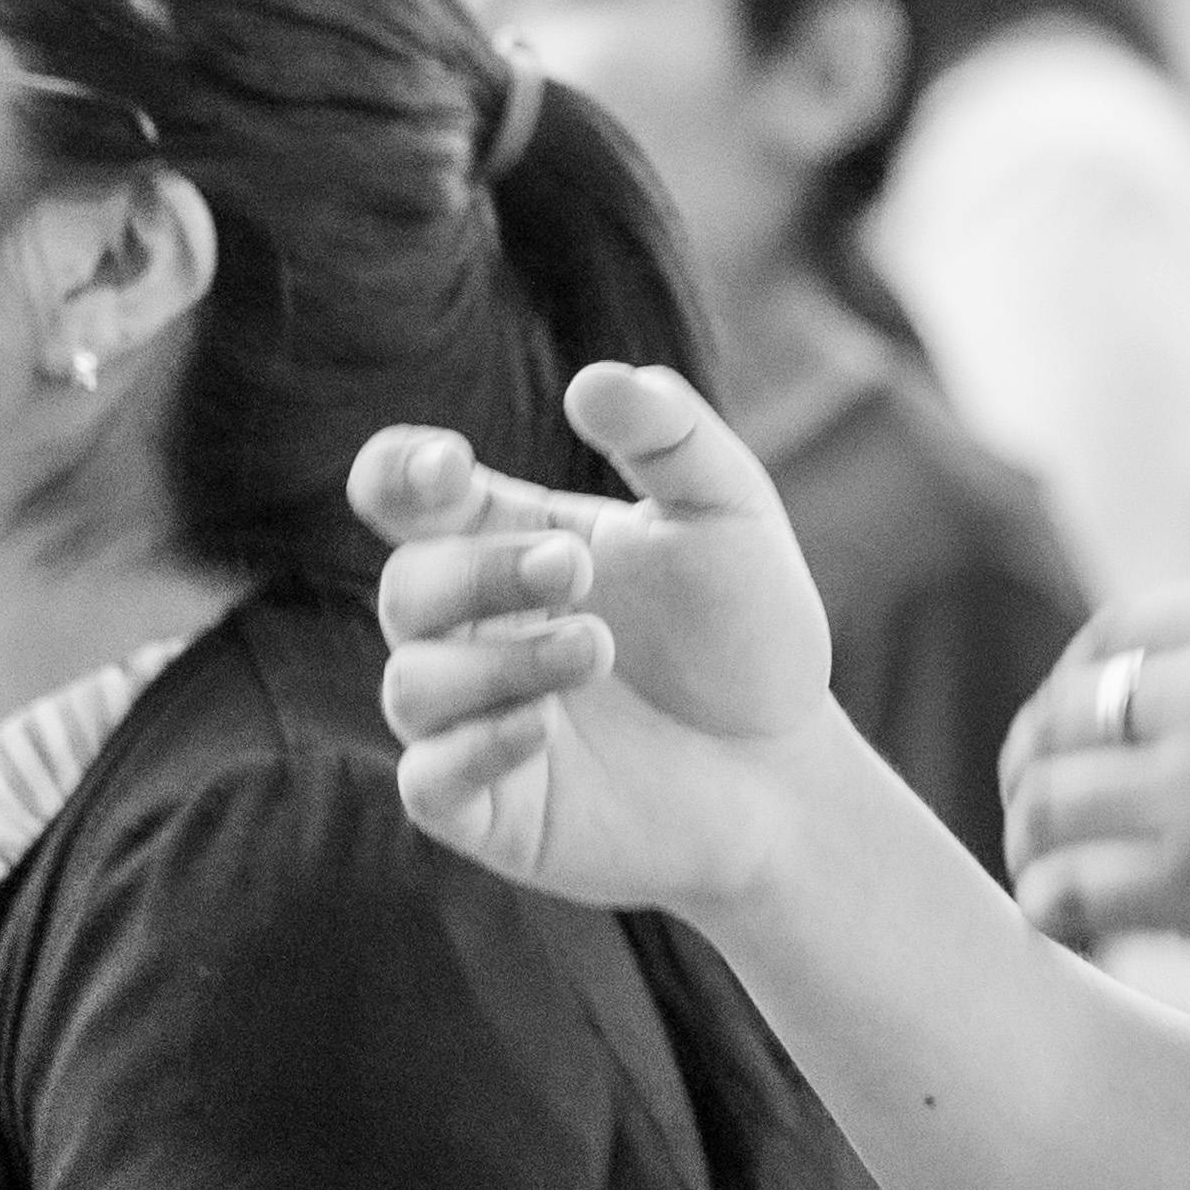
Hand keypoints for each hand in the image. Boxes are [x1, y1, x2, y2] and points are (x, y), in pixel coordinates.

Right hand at [351, 363, 874, 923]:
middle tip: (575, 568)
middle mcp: (471, 631)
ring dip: (496, 659)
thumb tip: (596, 379)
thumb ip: (670, 436)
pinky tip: (542, 725)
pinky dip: (471, 749)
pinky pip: (430, 782)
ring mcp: (470, 722)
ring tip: (596, 647)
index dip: (397, 474)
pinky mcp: (490, 810)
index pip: (400, 495)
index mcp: (505, 542)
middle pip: (406, 585)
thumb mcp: (728, 513)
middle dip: (481, 569)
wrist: (792, 769)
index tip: (449, 468)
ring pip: (411, 684)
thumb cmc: (747, 632)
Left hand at [1001, 597, 1189, 1038]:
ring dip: (1033, 844)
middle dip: (1035, 769)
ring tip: (1050, 881)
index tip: (1071, 737)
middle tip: (1039, 820)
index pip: (1117, 629)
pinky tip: (1075, 928)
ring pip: (1049, 800)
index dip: (1071, 687)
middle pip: (1066, 713)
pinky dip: (1055, 908)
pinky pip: (1071, 884)